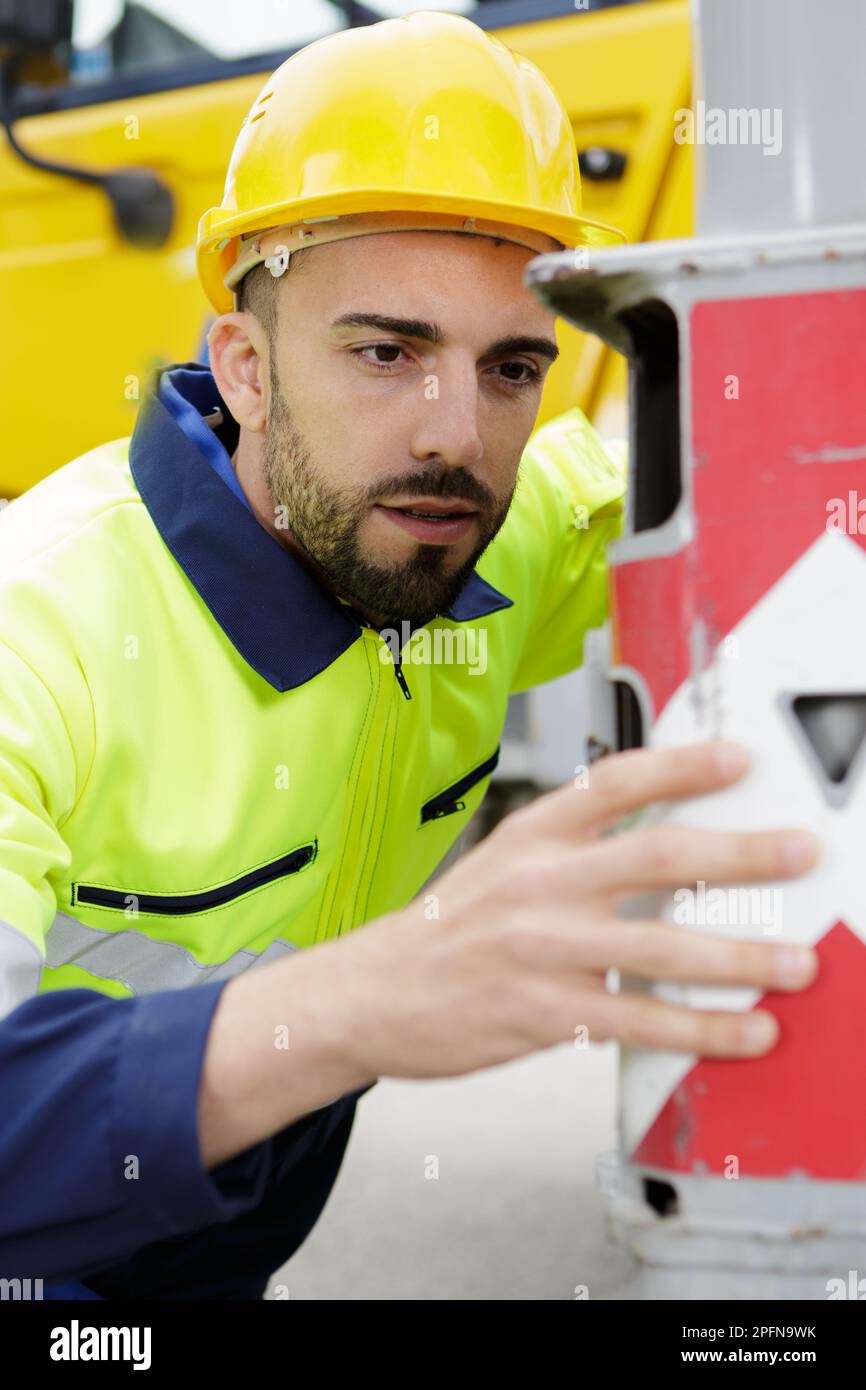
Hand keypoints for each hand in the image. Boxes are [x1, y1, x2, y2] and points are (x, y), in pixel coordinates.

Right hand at [334, 740, 819, 1079]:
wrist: (368, 994)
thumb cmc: (449, 929)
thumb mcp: (502, 864)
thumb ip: (574, 851)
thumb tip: (668, 845)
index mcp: (532, 834)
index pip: (614, 782)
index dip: (681, 766)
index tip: (740, 758)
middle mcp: (540, 883)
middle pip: (656, 858)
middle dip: (740, 855)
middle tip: (799, 850)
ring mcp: (542, 950)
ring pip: (660, 949)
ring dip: (740, 955)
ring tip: (797, 963)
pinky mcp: (544, 1014)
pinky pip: (641, 1022)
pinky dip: (704, 1029)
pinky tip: (749, 1031)